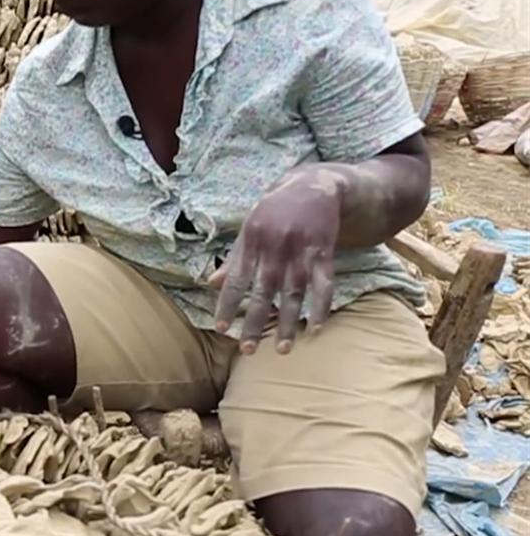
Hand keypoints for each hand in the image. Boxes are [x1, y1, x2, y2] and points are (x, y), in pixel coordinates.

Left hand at [210, 166, 340, 354]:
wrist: (315, 184)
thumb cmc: (274, 211)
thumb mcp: (249, 228)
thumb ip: (234, 258)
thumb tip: (210, 284)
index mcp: (251, 239)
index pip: (236, 279)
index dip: (228, 304)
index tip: (220, 328)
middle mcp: (275, 245)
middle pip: (264, 291)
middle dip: (256, 322)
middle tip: (248, 351)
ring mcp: (302, 249)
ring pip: (294, 292)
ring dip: (289, 323)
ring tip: (282, 349)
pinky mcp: (325, 251)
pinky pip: (324, 284)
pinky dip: (321, 307)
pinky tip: (316, 329)